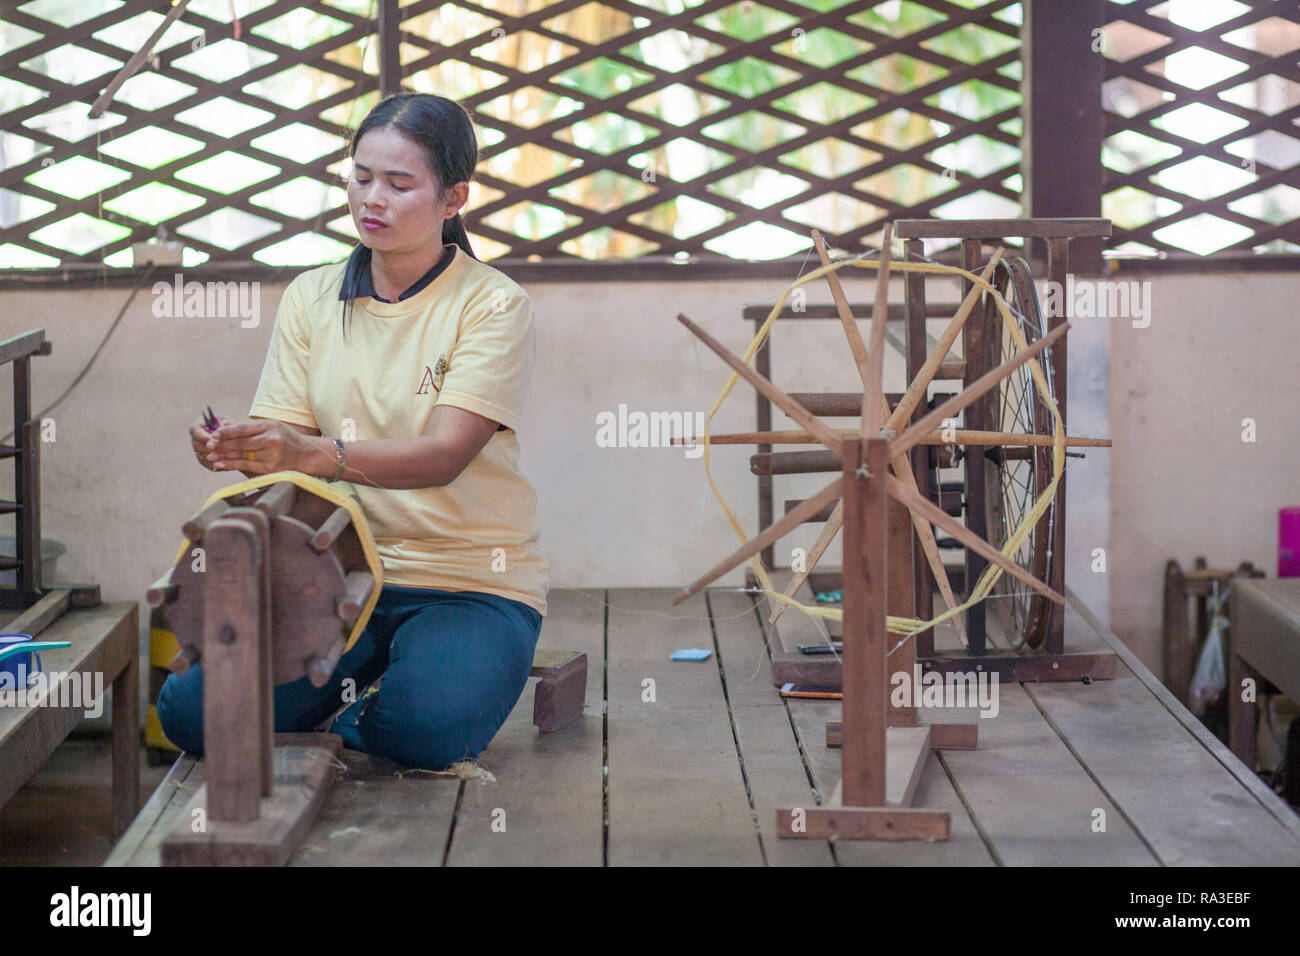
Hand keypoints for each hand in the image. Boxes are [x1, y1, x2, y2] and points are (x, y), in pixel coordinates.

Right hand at [190, 414, 232, 470]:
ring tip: (223, 457)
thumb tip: (226, 425)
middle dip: (207, 448)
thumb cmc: (230, 426)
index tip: (210, 438)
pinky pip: (208, 464)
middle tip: (217, 449)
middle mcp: (196, 439)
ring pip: (202, 456)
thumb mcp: (229, 423)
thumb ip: (226, 425)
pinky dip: (216, 464)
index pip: (194, 430)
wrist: (233, 438)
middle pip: (197, 445)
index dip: (201, 435)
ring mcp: (199, 450)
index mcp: (199, 425)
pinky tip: (225, 463)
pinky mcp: (204, 460)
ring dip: (212, 456)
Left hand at [203, 418, 317, 474]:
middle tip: (208, 445)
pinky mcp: (271, 468)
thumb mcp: (272, 427)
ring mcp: (272, 455)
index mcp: (271, 426)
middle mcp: (272, 440)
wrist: (308, 455)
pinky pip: (247, 466)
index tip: (214, 434)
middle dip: (222, 444)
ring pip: (242, 455)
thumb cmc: (287, 439)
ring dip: (224, 456)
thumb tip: (225, 425)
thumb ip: (250, 427)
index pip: (244, 428)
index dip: (227, 432)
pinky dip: (233, 464)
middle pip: (241, 442)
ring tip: (211, 456)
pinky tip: (222, 464)